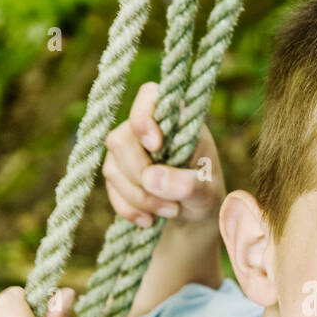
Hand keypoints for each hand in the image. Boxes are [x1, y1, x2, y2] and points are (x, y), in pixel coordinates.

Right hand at [103, 81, 224, 229]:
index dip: (143, 118)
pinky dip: (130, 210)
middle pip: (120, 140)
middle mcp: (145, 128)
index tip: (156, 146)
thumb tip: (150, 179)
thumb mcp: (206, 191)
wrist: (193, 216)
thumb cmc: (204, 193)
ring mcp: (127, 150)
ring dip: (140, 198)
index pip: (148, 96)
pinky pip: (110, 191)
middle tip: (171, 202)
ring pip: (112, 169)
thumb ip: (185, 182)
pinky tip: (150, 220)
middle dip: (141, 176)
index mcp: (175, 118)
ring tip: (171, 211)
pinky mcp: (116, 172)